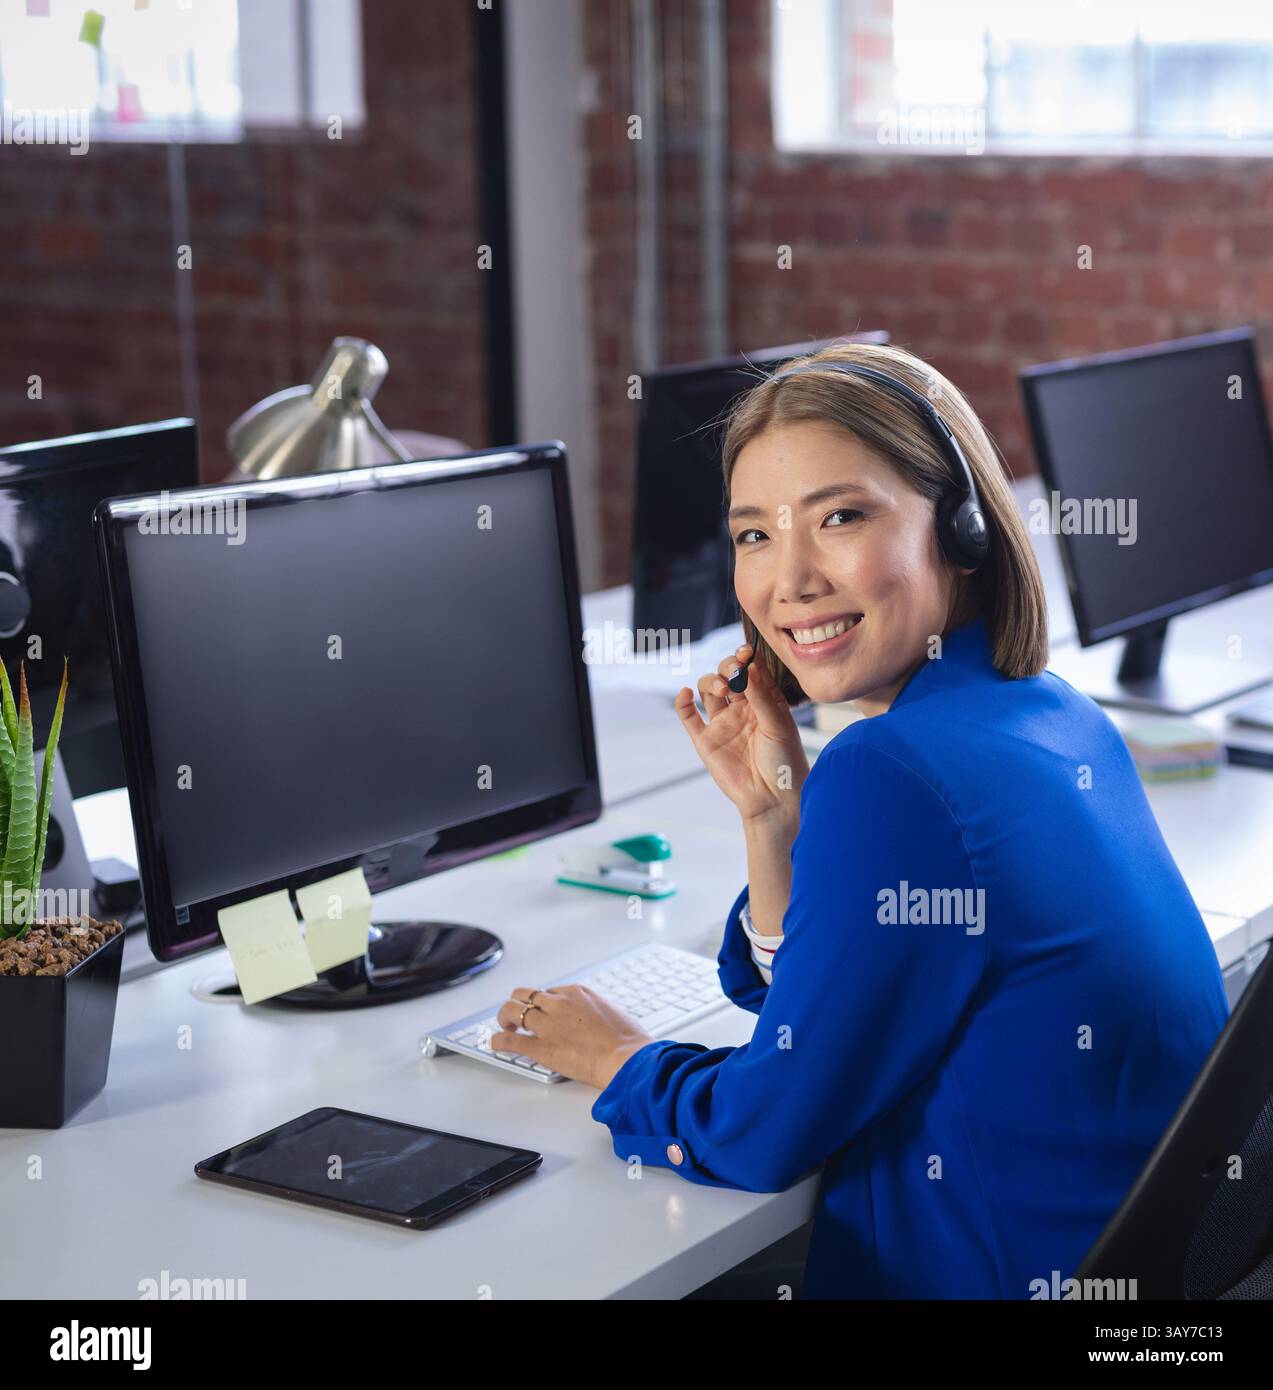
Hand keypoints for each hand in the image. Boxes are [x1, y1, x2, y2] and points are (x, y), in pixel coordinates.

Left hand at [490, 984, 655, 1089]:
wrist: (627, 1058)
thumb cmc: (627, 1040)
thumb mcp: (609, 1012)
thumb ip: (591, 1011)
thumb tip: (588, 1019)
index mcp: (576, 993)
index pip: (549, 992)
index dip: (543, 1004)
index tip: (544, 1014)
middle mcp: (558, 1004)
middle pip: (524, 994)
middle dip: (518, 1004)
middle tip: (518, 1017)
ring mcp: (548, 1025)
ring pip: (512, 1011)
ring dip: (506, 1019)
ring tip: (507, 1028)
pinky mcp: (541, 1048)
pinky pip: (509, 1041)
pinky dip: (499, 1041)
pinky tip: (497, 1044)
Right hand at [674, 643, 808, 825]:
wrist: (773, 797)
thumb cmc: (784, 761)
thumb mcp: (778, 724)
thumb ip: (761, 696)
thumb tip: (748, 666)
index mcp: (764, 701)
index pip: (751, 670)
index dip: (746, 657)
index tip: (745, 652)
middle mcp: (742, 708)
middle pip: (727, 675)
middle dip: (727, 667)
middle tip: (734, 672)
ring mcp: (722, 723)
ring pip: (707, 690)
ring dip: (710, 681)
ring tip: (721, 689)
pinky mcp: (705, 740)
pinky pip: (688, 716)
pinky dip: (682, 702)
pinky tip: (684, 694)